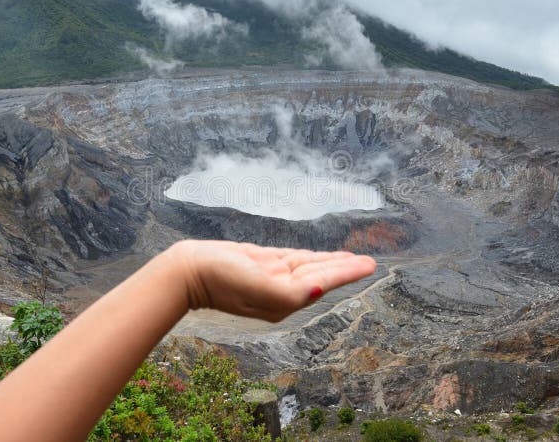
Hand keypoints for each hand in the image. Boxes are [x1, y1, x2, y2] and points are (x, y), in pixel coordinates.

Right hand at [165, 240, 376, 321]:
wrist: (188, 270)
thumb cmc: (221, 280)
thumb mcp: (259, 289)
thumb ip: (291, 292)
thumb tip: (319, 289)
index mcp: (284, 301)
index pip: (322, 283)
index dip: (346, 273)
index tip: (368, 265)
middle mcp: (281, 290)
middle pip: (320, 275)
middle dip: (345, 268)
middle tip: (369, 261)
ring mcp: (271, 277)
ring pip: (309, 266)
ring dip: (331, 262)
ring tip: (352, 258)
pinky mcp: (261, 263)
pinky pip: (293, 259)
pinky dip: (310, 257)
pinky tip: (321, 257)